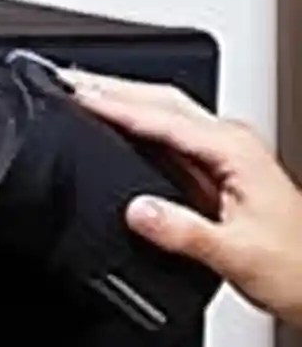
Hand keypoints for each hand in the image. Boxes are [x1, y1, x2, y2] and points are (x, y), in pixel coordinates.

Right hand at [61, 69, 301, 325]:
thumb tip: (137, 210)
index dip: (114, 105)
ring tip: (80, 94)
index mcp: (234, 149)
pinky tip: (115, 130)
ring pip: (164, 112)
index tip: (76, 95)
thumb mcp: (238, 254)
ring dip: (122, 100)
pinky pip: (167, 135)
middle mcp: (230, 143)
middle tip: (67, 80)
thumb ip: (183, 232)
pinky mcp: (216, 171)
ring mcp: (224, 155)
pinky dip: (135, 124)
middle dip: (111, 86)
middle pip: (161, 99)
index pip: (161, 117)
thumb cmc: (297, 266)